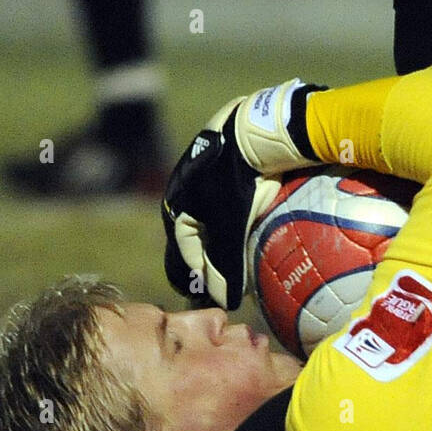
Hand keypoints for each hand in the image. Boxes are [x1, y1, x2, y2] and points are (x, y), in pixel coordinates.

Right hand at [162, 101, 261, 309]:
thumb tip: (226, 299)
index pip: (185, 251)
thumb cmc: (238, 183)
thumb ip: (226, 264)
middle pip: (196, 232)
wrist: (255, 131)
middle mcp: (183, 189)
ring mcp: (203, 172)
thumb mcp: (231, 227)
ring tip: (241, 251)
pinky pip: (226, 195)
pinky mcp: (225, 161)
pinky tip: (253, 218)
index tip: (217, 290)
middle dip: (210, 256)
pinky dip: (234, 212)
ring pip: (211, 214)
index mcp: (176, 206)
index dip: (203, 273)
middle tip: (225, 276)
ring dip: (222, 234)